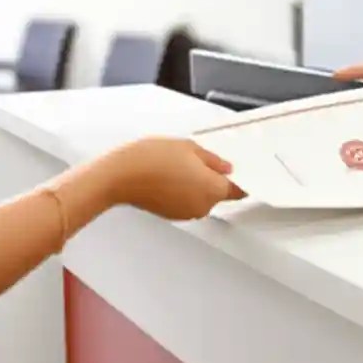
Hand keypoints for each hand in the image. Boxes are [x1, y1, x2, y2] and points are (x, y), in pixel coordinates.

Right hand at [100, 137, 245, 219]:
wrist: (121, 176)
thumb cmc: (152, 159)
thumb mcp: (189, 147)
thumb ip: (212, 159)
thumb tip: (225, 167)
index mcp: (212, 189)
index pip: (239, 191)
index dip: (241, 182)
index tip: (241, 174)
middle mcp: (203, 206)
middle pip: (219, 193)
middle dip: (213, 178)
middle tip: (200, 160)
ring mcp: (187, 213)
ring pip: (202, 197)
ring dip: (197, 184)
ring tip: (179, 165)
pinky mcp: (172, 214)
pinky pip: (187, 201)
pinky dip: (184, 191)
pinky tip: (170, 176)